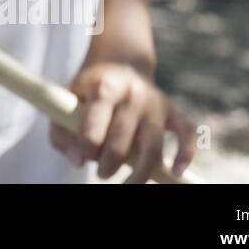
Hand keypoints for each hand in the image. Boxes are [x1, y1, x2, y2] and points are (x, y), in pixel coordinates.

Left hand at [48, 59, 195, 182]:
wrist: (119, 63)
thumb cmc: (89, 91)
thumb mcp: (67, 101)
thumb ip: (62, 133)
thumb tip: (77, 161)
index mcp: (102, 89)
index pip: (93, 130)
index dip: (87, 151)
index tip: (85, 155)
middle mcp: (131, 95)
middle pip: (122, 143)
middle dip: (109, 166)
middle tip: (102, 173)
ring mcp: (155, 103)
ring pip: (153, 147)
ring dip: (140, 174)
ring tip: (127, 185)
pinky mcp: (172, 110)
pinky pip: (187, 133)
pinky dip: (185, 154)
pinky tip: (175, 172)